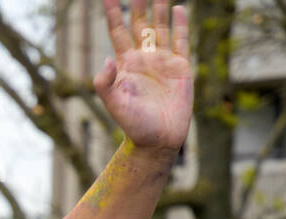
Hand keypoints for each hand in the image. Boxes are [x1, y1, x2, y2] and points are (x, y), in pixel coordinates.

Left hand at [96, 0, 192, 151]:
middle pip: (139, 23)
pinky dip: (180, 24)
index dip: (113, 12)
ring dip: (159, 8)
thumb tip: (107, 59)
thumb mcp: (114, 105)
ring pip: (160, 27)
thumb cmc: (133, 125)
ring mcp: (162, 61)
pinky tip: (179, 9)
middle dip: (137, 3)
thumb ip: (105, 84)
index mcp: (125, 64)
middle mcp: (143, 58)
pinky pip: (180, 40)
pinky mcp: (180, 68)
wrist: (158, 140)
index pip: (118, 31)